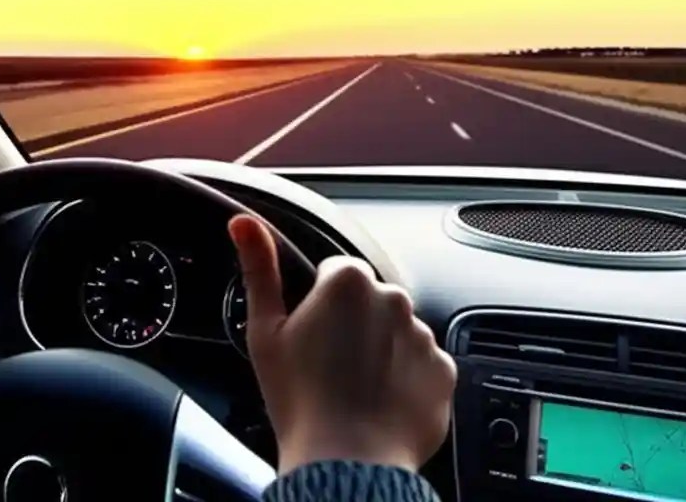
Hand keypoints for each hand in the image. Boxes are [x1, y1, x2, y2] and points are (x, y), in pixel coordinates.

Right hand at [228, 215, 456, 473]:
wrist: (346, 463)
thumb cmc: (300, 399)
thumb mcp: (265, 331)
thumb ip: (260, 269)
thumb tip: (243, 222)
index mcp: (348, 282)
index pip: (334, 273)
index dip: (318, 303)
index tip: (310, 336)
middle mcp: (394, 299)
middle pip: (368, 301)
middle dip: (352, 325)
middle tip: (328, 367)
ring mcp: (422, 336)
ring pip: (396, 333)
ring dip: (380, 351)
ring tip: (354, 390)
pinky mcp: (443, 371)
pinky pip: (422, 366)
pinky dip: (405, 380)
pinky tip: (379, 403)